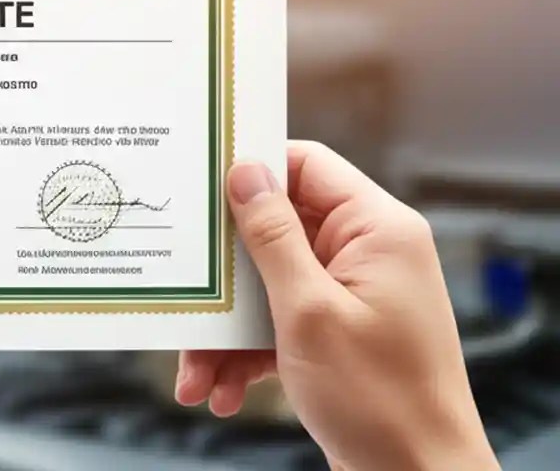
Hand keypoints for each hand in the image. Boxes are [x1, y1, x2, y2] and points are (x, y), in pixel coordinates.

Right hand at [176, 142, 498, 470]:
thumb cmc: (380, 399)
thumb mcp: (309, 311)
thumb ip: (273, 237)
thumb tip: (246, 172)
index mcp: (376, 230)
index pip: (307, 166)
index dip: (253, 171)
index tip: (201, 189)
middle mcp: (367, 253)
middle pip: (275, 231)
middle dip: (225, 278)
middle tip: (185, 294)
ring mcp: (351, 293)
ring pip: (267, 284)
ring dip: (226, 329)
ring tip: (195, 370)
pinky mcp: (336, 331)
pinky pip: (277, 322)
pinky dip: (246, 353)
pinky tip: (222, 389)